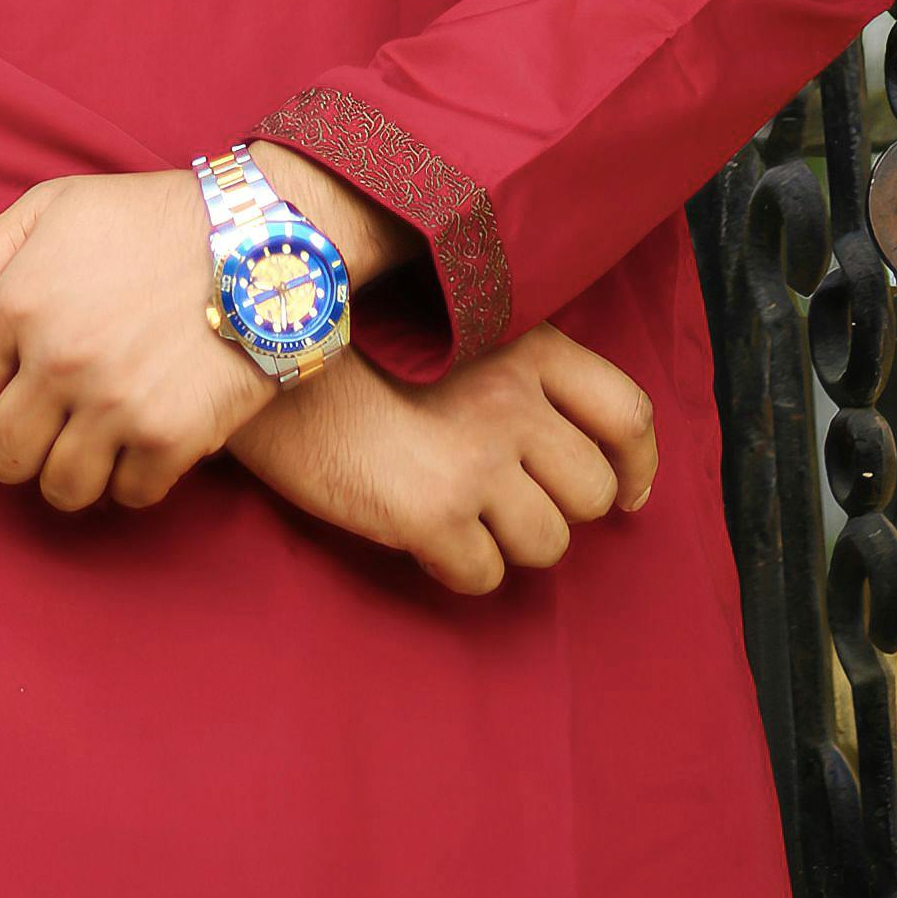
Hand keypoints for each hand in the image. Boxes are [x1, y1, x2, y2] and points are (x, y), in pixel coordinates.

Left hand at [0, 170, 273, 509]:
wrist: (262, 235)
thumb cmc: (145, 219)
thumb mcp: (49, 210)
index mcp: (18, 302)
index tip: (6, 384)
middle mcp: (59, 359)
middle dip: (17, 442)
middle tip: (51, 414)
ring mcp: (116, 405)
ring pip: (59, 490)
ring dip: (73, 467)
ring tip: (97, 429)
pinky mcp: (172, 438)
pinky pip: (128, 497)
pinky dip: (134, 476)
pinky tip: (146, 433)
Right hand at [235, 322, 657, 593]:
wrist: (259, 345)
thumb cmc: (349, 333)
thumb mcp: (448, 321)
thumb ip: (510, 363)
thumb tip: (565, 434)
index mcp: (526, 344)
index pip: (626, 413)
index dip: (637, 464)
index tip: (629, 493)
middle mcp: (513, 398)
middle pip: (592, 492)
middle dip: (558, 509)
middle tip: (509, 501)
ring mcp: (475, 457)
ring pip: (546, 544)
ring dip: (509, 542)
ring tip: (460, 515)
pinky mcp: (430, 511)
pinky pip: (483, 576)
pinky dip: (460, 569)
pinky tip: (425, 539)